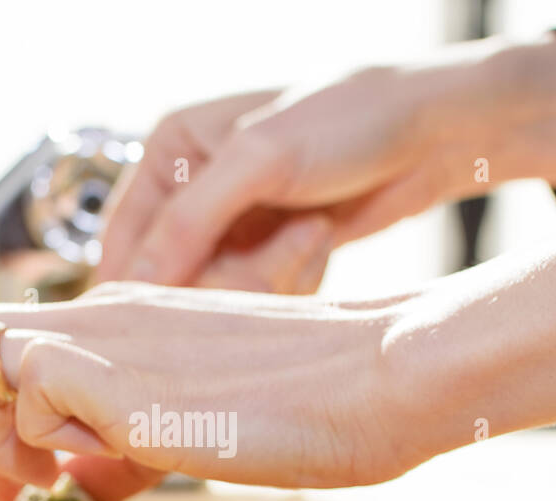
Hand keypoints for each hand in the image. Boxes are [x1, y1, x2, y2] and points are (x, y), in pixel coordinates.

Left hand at [0, 283, 410, 500]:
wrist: (383, 375)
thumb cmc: (316, 400)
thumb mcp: (198, 418)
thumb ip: (128, 437)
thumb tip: (73, 479)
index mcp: (121, 317)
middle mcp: (99, 316)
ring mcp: (106, 342)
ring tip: (40, 491)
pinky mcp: (122, 380)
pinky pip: (30, 393)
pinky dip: (36, 444)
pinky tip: (93, 477)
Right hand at [96, 33, 555, 293]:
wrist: (430, 133)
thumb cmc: (347, 120)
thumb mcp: (259, 159)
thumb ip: (189, 221)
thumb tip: (136, 284)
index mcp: (170, 150)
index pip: (125, 237)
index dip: (141, 285)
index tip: (157, 325)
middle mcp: (193, 189)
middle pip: (173, 276)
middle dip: (225, 278)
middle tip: (276, 261)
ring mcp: (234, 225)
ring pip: (218, 293)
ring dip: (267, 278)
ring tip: (312, 235)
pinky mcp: (271, 252)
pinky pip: (257, 296)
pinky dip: (291, 279)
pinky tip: (322, 242)